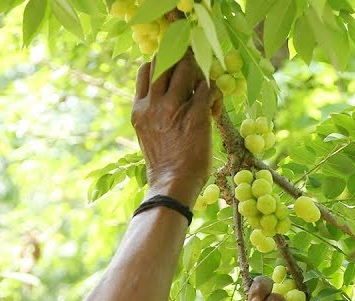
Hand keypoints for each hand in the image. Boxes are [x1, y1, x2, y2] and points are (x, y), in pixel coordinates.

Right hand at [131, 53, 214, 204]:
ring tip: (205, 90)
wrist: (172, 185)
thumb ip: (151, 112)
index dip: (164, 64)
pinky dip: (214, 93)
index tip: (176, 73)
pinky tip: (215, 107)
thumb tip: (164, 98)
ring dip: (200, 74)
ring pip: (188, 68)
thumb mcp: (146, 133)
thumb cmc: (163, 164)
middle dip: (183, 62)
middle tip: (195, 73)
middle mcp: (153, 103)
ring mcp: (174, 108)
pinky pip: (208, 88)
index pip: (147, 68)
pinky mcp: (196, 115)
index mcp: (139, 108)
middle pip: (166, 60)